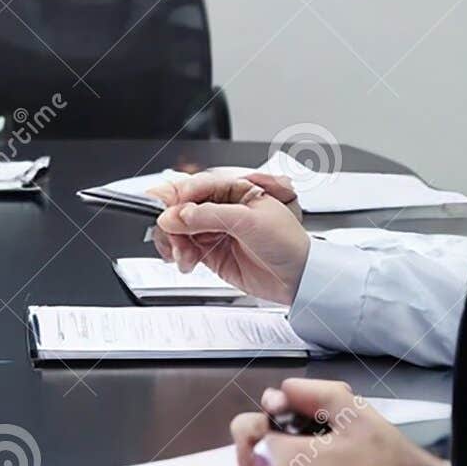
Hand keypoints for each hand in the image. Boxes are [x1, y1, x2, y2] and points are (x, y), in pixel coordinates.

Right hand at [150, 172, 310, 303]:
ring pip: (178, 229)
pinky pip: (184, 248)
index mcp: (234, 190)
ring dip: (174, 241)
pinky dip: (179, 255)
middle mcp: (221, 208)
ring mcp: (214, 230)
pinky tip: (186, 261)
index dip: (178, 197)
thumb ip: (209, 216)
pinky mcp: (210, 252)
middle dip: (171, 220)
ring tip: (183, 254)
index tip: (167, 210)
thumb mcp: (248, 221)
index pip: (196, 186)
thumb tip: (176, 215)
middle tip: (169, 233)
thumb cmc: (288, 243)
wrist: (298, 279)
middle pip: (181, 207)